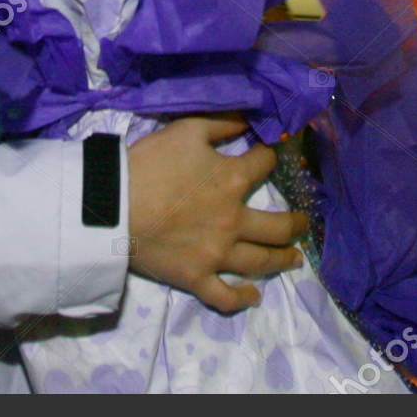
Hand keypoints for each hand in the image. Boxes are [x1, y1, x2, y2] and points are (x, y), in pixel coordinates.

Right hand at [127, 115, 306, 312]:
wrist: (113, 205)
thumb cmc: (149, 163)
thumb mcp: (187, 129)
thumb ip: (221, 122)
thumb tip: (248, 117)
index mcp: (233, 180)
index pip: (264, 164)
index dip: (269, 156)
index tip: (270, 156)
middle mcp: (234, 220)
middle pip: (278, 225)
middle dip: (295, 224)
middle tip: (302, 224)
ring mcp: (217, 254)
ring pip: (260, 261)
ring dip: (281, 260)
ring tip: (294, 258)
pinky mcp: (195, 277)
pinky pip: (224, 295)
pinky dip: (241, 298)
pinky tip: (254, 296)